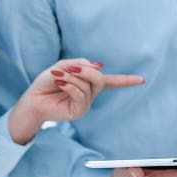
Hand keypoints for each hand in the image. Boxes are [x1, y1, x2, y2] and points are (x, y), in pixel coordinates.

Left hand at [8, 58, 144, 143]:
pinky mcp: (79, 112)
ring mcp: (86, 103)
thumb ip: (80, 64)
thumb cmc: (47, 82)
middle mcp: (91, 93)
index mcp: (89, 83)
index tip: (142, 79)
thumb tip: (99, 66)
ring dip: (73, 78)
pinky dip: (70, 86)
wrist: (33, 98)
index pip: (112, 82)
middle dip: (86, 71)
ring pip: (89, 85)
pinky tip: (59, 83)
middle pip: (100, 78)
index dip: (127, 80)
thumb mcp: (63, 66)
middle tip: (70, 68)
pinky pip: (80, 95)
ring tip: (58, 76)